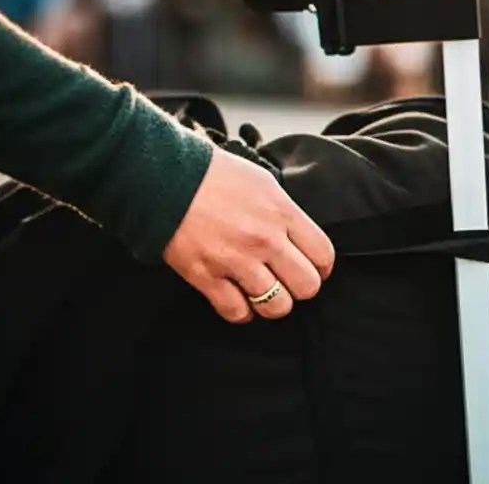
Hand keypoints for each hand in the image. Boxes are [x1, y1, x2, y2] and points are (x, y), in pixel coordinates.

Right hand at [163, 148, 334, 322]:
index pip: (323, 254)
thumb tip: (298, 237)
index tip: (313, 269)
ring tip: (263, 292)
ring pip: (276, 306)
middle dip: (300, 288)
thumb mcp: (263, 183)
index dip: (321, 267)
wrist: (165, 178)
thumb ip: (285, 213)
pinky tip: (239, 300)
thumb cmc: (213, 175)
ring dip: (272, 303)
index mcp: (282, 214)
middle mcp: (264, 240)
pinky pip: (236, 312)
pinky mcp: (206, 276)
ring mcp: (236, 261)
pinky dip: (241, 312)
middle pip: (306, 286)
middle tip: (287, 282)